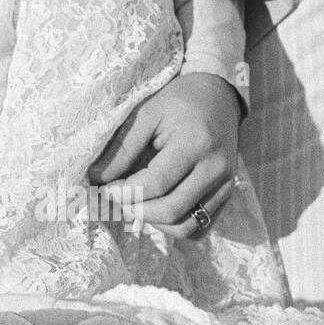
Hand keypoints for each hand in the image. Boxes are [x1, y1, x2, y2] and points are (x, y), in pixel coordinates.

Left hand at [89, 73, 238, 237]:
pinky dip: (173, 226)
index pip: (155, 184)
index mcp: (195, 144)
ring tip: (134, 202)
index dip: (124, 192)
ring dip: (153, 222)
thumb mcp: (146, 114)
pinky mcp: (226, 195)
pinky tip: (156, 207)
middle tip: (115, 196)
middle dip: (134, 209)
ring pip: (186, 226)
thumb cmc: (177, 101)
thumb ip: (122, 147)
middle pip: (171, 210)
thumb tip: (96, 178)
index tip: (104, 187)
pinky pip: (200, 228)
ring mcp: (225, 186)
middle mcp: (215, 170)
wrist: (217, 96)